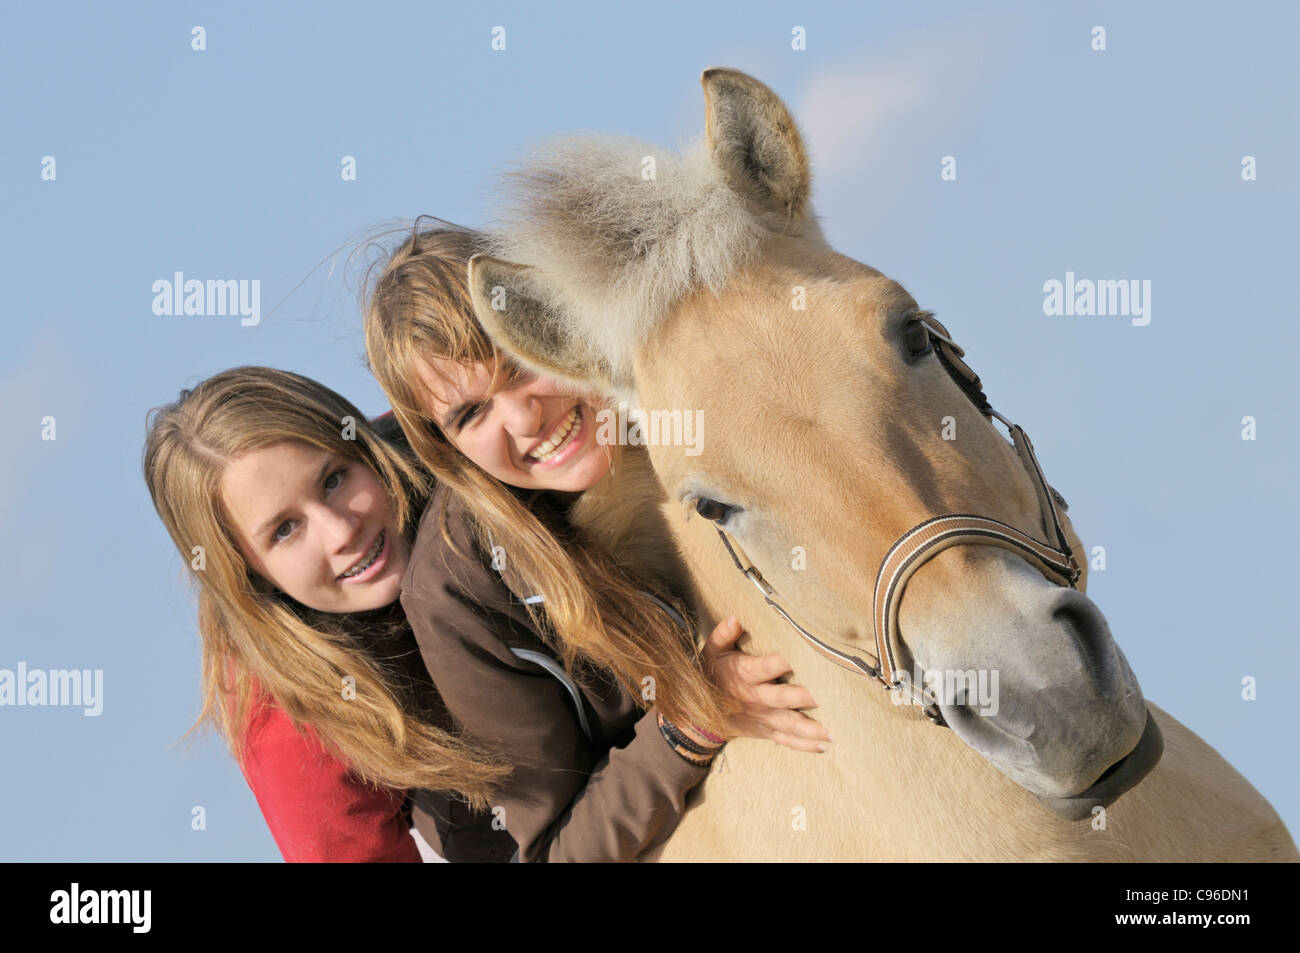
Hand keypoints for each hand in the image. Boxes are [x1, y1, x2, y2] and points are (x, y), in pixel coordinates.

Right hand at [699, 616, 830, 752]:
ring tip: (833, 731)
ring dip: (811, 729)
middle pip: (784, 698)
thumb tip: (736, 619)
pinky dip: (805, 745)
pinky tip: (825, 746)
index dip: (780, 663)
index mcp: (745, 675)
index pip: (765, 667)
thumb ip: (723, 635)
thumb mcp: (712, 651)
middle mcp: (757, 697)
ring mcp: (763, 717)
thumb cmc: (713, 673)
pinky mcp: (767, 731)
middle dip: (806, 697)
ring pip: (790, 724)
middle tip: (829, 696)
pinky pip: (787, 740)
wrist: (700, 712)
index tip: (798, 658)